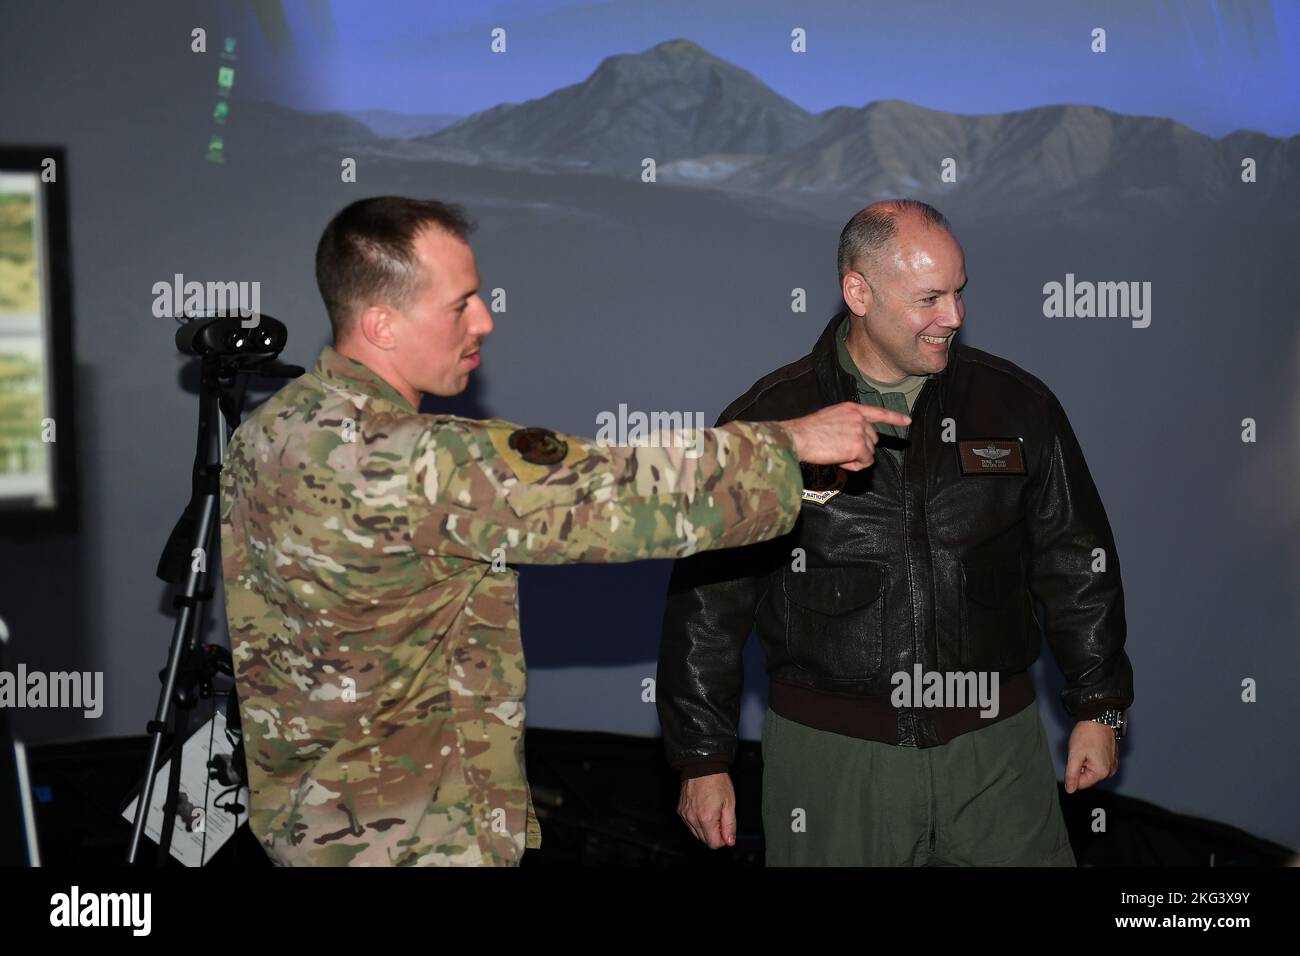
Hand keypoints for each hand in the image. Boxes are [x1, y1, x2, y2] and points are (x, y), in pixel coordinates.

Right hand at [678, 772, 735, 847]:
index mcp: (707, 818)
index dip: (723, 839)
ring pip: (696, 833)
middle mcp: (693, 818)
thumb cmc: (716, 782)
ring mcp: (685, 815)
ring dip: (705, 828)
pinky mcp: (680, 810)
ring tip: (711, 812)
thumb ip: (730, 825)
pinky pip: (689, 824)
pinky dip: (696, 821)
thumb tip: (730, 841)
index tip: (725, 829)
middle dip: (714, 833)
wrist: (702, 767)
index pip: (714, 844)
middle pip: (704, 840)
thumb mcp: (730, 803)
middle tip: (719, 817)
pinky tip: (702, 809)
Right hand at [781, 402, 910, 470]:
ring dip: (856, 458)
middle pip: (873, 439)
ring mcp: (860, 431)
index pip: (877, 412)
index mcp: (851, 408)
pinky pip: (866, 462)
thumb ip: (846, 424)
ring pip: (870, 452)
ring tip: (836, 455)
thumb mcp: (829, 418)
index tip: (907, 421)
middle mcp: (859, 417)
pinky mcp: (858, 446)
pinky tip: (840, 461)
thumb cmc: (805, 432)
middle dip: (860, 448)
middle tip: (838, 451)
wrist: (797, 438)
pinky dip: (854, 466)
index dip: (894, 418)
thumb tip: (855, 441)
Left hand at [1064, 720, 1118, 792]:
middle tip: (1080, 752)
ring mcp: (1113, 765)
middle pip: (1087, 777)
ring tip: (1087, 749)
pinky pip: (1098, 764)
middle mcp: (1110, 771)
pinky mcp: (1113, 759)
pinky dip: (1092, 758)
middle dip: (1080, 766)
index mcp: (1102, 772)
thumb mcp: (1074, 755)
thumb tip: (1070, 790)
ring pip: (1092, 770)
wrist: (1098, 718)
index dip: (1073, 772)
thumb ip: (1071, 774)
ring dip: (1086, 762)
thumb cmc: (1086, 735)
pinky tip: (1092, 747)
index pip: (1081, 783)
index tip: (1075, 758)